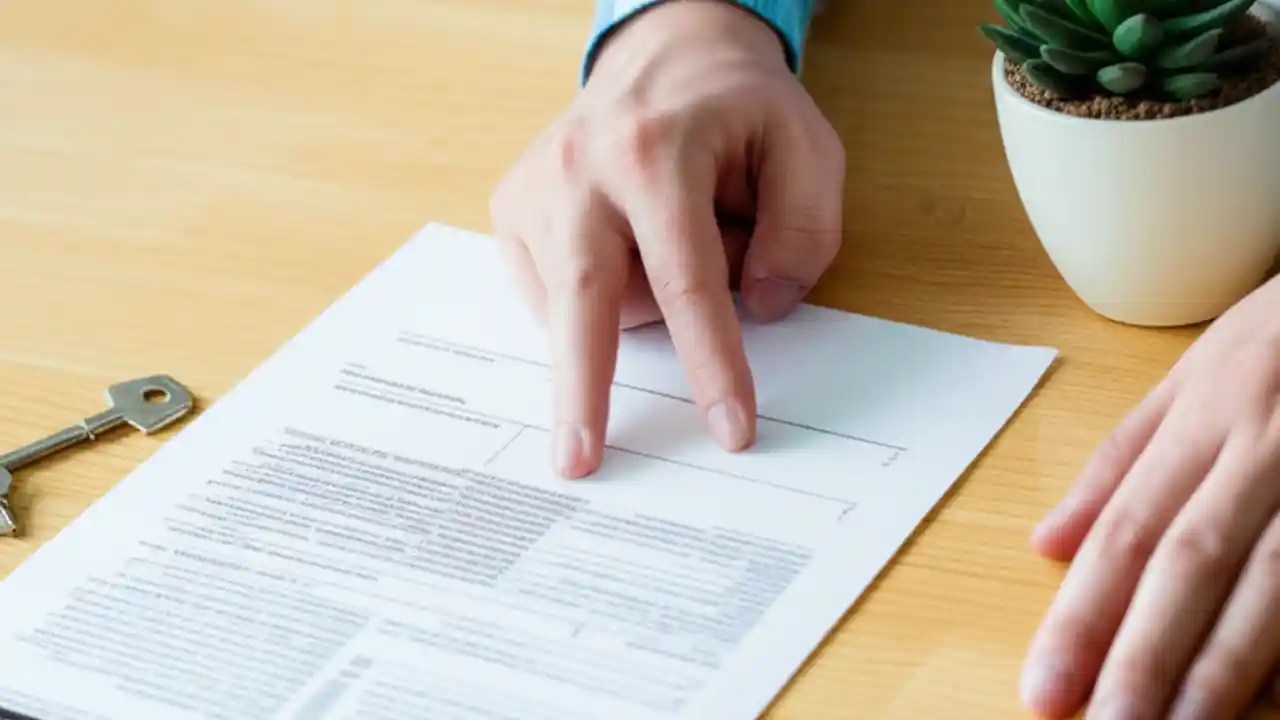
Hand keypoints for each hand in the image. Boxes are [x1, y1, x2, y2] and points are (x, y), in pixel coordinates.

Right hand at [488, 0, 844, 478]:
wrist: (662, 51)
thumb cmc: (735, 106)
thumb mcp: (805, 148)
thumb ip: (804, 232)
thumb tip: (759, 309)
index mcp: (655, 152)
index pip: (687, 280)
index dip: (713, 363)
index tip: (730, 428)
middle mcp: (580, 169)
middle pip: (584, 303)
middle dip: (583, 389)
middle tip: (578, 460)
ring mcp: (535, 189)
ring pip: (582, 305)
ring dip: (638, 307)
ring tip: (670, 241)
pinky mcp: (510, 207)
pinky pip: (553, 294)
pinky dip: (598, 299)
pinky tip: (622, 250)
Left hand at [1022, 273, 1279, 718]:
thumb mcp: (1194, 373)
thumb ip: (1121, 460)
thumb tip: (1044, 542)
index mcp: (1205, 415)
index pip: (1128, 531)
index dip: (1083, 613)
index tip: (1044, 685)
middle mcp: (1263, 446)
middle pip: (1190, 563)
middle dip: (1142, 655)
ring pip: (1270, 582)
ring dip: (1222, 670)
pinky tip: (1276, 701)